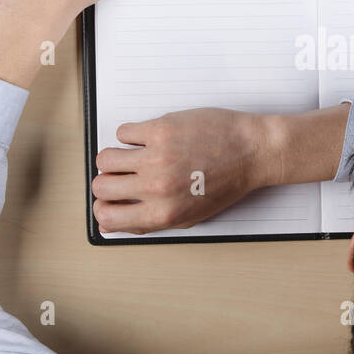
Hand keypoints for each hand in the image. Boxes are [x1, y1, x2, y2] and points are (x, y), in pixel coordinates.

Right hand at [92, 109, 274, 234]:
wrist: (253, 151)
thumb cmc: (227, 183)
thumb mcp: (191, 216)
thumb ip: (151, 222)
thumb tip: (114, 224)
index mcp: (162, 214)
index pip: (107, 218)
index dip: (102, 208)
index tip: (108, 200)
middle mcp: (156, 188)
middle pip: (101, 186)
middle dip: (106, 182)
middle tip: (121, 175)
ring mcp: (157, 157)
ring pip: (105, 158)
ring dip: (114, 157)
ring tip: (133, 155)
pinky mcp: (161, 130)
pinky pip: (124, 132)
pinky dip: (131, 135)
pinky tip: (149, 138)